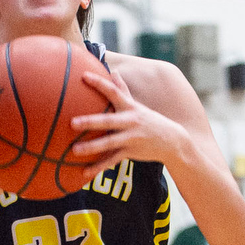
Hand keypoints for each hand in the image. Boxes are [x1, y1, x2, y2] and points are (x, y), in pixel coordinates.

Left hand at [68, 65, 192, 171]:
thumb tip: (113, 71)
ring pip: (109, 143)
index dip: (99, 83)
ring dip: (91, 147)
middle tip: (72, 123)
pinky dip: (98, 167)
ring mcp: (130, 138)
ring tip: (74, 150)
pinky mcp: (131, 152)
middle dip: (90, 121)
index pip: (113, 92)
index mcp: (129, 107)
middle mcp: (130, 121)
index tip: (83, 76)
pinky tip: (84, 173)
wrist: (172, 141)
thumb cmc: (148, 120)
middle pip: (108, 120)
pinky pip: (112, 160)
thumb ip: (123, 89)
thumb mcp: (137, 104)